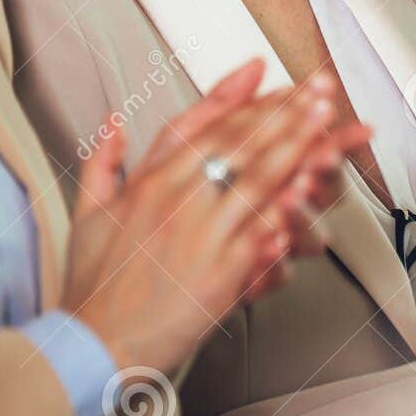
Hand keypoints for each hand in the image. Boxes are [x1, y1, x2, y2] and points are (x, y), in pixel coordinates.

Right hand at [62, 61, 349, 375]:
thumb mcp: (86, 213)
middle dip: (283, 113)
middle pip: (237, 145)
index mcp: (147, 183)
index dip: (238, 98)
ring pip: (256, 182)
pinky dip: (287, 210)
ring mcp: (199, 236)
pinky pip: (260, 234)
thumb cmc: (92, 285)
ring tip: (329, 126)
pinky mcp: (220, 274)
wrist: (94, 340)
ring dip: (298, 151)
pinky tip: (312, 190)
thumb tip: (113, 122)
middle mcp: (174, 201)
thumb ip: (102, 162)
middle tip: (318, 91)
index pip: (200, 127)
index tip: (264, 75)